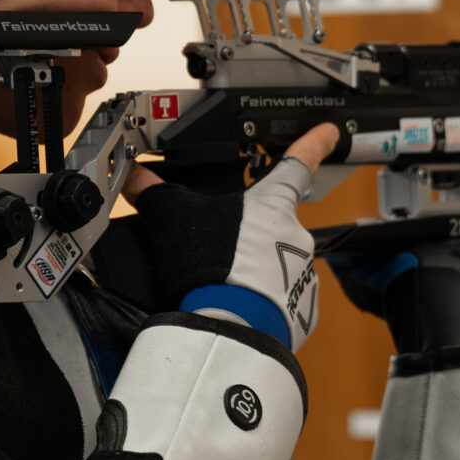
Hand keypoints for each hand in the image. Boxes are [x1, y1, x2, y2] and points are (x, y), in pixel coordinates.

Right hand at [119, 123, 338, 351]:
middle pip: (274, 226)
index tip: (328, 133)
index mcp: (272, 205)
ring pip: (278, 266)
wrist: (228, 326)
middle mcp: (296, 235)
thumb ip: (153, 192)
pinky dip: (263, 304)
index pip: (298, 163)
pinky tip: (239, 307)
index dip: (314, 143)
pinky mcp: (303, 310)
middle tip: (222, 254)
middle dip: (251, 238)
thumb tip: (131, 174)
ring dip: (256, 273)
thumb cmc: (209, 269)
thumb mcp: (174, 219)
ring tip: (224, 286)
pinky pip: (282, 302)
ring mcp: (303, 274)